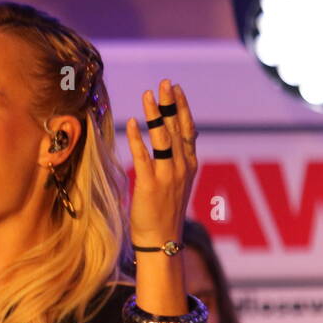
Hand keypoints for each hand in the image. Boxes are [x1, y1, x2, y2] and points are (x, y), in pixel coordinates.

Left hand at [124, 79, 198, 247]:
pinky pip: (144, 157)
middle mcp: (182, 167)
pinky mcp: (151, 185)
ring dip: (156, 115)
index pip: (188, 130)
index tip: (176, 89)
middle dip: (171, 104)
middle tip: (165, 83)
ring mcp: (168, 176)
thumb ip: (175, 160)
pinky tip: (132, 123)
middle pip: (177, 129)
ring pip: (163, 138)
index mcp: (190, 165)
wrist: (162, 239)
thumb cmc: (164, 211)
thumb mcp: (177, 182)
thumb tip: (170, 139)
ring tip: (149, 95)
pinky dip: (138, 139)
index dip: (182, 108)